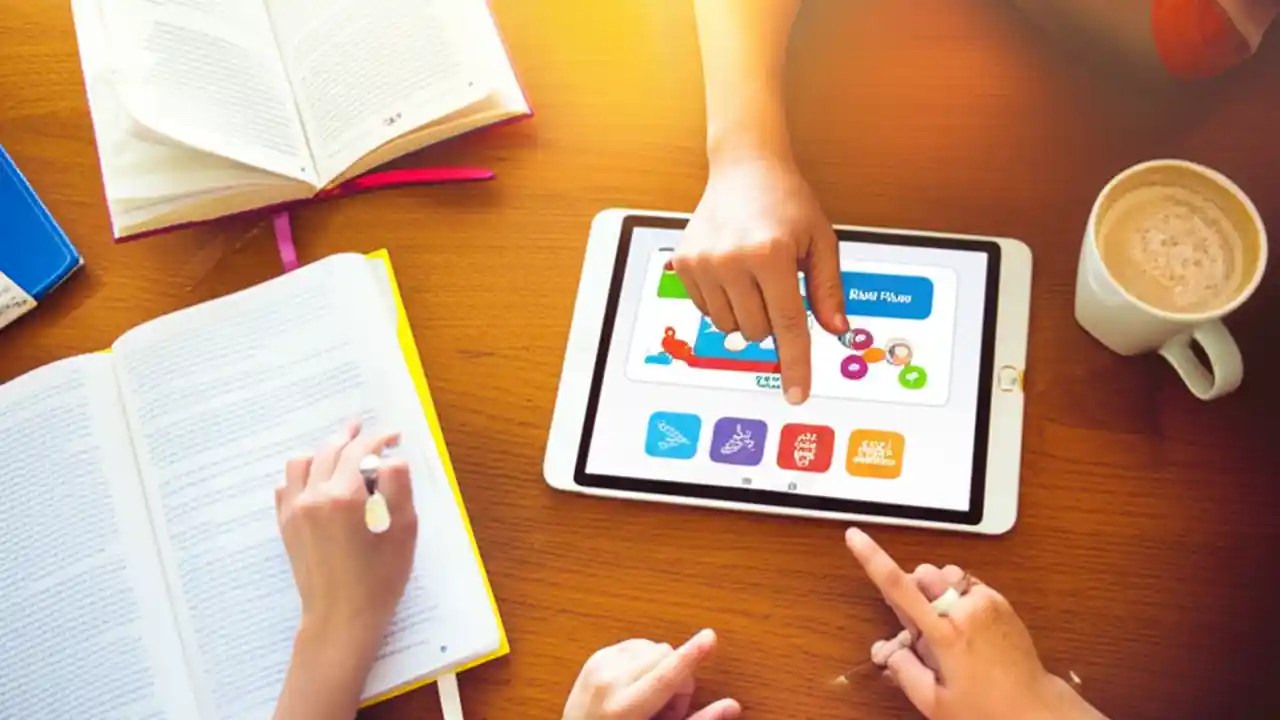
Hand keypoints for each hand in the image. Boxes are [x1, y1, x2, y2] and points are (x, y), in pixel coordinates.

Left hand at [276, 421, 417, 653]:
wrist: (341, 620)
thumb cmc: (378, 582)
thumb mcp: (402, 533)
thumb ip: (399, 488)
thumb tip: (393, 459)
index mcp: (343, 497)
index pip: (359, 451)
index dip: (378, 439)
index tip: (394, 436)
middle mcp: (312, 498)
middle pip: (329, 450)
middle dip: (351, 437)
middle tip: (368, 432)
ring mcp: (294, 512)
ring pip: (301, 462)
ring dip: (323, 452)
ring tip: (342, 454)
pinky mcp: (286, 526)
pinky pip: (286, 486)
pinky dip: (302, 475)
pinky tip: (318, 482)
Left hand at [563, 630, 741, 719]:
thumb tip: (732, 707)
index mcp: (623, 708)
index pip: (665, 675)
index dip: (692, 655)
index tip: (710, 636)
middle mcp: (608, 682)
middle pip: (665, 656)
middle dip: (680, 678)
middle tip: (671, 710)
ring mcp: (599, 666)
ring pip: (654, 647)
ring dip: (662, 668)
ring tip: (651, 700)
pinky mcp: (596, 657)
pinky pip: (637, 645)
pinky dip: (645, 661)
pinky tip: (638, 685)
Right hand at [675, 154, 846, 403]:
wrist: (745, 168)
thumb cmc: (786, 201)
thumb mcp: (820, 240)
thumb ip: (828, 289)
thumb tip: (835, 330)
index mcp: (770, 254)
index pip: (788, 324)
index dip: (796, 363)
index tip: (797, 393)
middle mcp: (732, 260)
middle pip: (757, 331)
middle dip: (772, 318)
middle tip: (776, 284)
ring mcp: (703, 263)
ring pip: (730, 326)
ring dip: (746, 312)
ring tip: (753, 276)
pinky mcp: (684, 264)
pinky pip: (707, 311)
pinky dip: (724, 302)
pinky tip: (732, 273)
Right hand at [845, 529, 1106, 719]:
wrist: (1034, 709)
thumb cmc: (987, 710)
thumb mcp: (934, 703)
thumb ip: (904, 671)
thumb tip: (890, 650)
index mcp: (946, 636)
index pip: (900, 589)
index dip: (873, 559)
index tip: (855, 536)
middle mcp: (967, 610)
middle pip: (923, 574)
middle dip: (913, 593)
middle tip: (922, 632)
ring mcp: (987, 602)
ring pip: (944, 576)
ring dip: (935, 595)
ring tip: (945, 631)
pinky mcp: (1000, 601)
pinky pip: (965, 583)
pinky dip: (956, 599)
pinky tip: (963, 628)